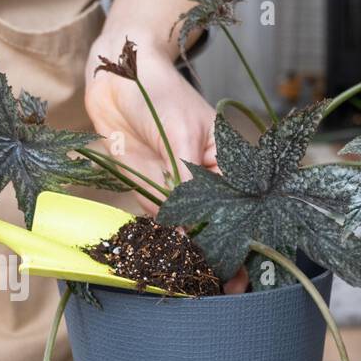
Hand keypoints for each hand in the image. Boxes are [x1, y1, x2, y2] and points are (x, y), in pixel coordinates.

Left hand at [86, 0, 244, 291]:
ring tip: (198, 286)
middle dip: (220, 260)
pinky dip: (159, 243)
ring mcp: (178, 188)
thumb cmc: (158, 90)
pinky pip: (157, 223)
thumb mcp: (177, 133)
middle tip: (224, 289)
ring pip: (187, 231)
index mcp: (227, 164)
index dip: (243, 242)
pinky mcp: (151, 190)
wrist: (117, 72)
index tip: (240, 272)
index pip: (241, 210)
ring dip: (189, 258)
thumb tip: (185, 229)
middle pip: (217, 227)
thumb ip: (182, 182)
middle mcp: (207, 181)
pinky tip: (164, 264)